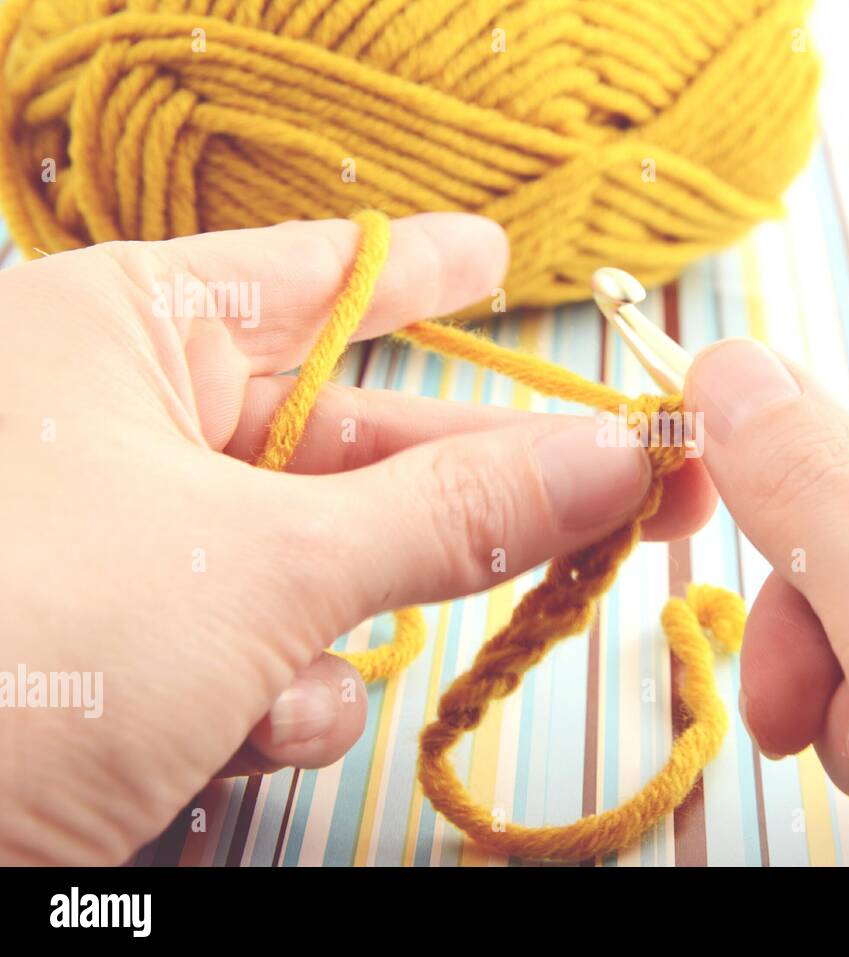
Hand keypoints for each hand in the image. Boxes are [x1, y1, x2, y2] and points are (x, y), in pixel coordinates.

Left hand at [0, 214, 715, 864]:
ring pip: (315, 564)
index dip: (417, 270)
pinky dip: (273, 700)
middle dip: (462, 486)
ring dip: (339, 628)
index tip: (495, 254)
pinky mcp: (129, 658)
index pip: (308, 277)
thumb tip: (612, 454)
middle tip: (613, 476)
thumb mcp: (262, 567)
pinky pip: (261, 652)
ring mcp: (124, 549)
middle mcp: (118, 428)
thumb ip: (451, 511)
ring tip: (296, 678)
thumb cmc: (19, 647)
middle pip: (345, 441)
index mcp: (118, 336)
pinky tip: (235, 736)